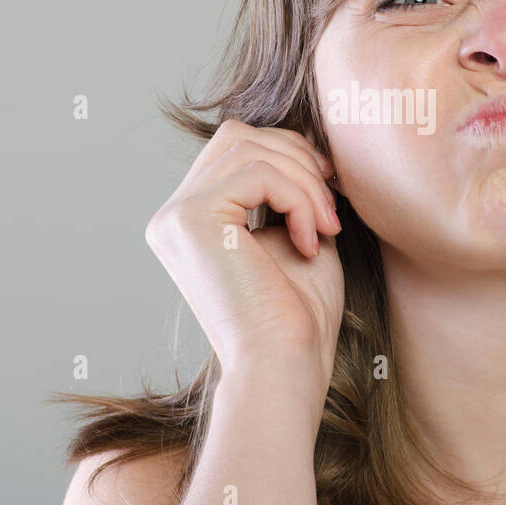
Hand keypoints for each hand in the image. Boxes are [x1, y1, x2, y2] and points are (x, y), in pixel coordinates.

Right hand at [144, 119, 345, 397]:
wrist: (283, 367)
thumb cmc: (297, 316)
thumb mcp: (297, 233)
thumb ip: (290, 189)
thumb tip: (308, 142)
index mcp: (193, 220)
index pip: (236, 148)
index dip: (289, 154)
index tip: (331, 187)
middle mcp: (172, 216)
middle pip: (238, 137)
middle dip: (297, 159)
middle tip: (333, 204)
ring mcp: (175, 217)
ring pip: (249, 149)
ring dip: (303, 181)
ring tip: (327, 225)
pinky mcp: (189, 220)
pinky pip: (255, 174)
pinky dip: (296, 198)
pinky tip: (311, 240)